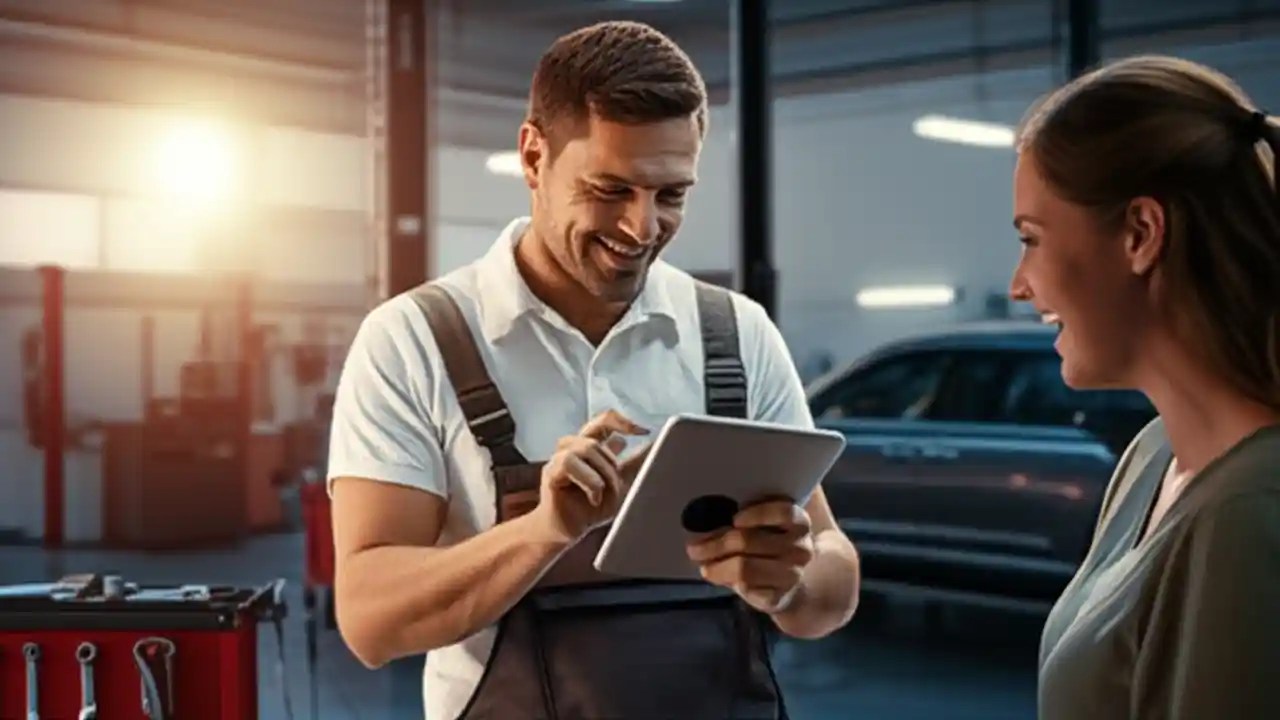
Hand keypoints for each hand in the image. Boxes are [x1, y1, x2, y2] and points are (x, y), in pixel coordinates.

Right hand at [532, 410, 650, 543]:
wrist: (568, 531)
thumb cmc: (590, 508)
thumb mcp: (622, 484)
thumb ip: (635, 463)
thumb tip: (654, 445)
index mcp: (590, 446)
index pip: (604, 420)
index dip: (622, 421)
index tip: (643, 432)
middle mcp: (573, 448)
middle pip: (597, 439)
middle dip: (612, 467)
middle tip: (615, 489)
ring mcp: (560, 457)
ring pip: (587, 448)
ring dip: (602, 475)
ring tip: (602, 495)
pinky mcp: (551, 471)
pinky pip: (570, 462)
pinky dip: (589, 481)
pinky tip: (593, 497)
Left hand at [686, 499, 815, 613]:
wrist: (794, 585)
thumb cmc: (773, 547)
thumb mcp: (770, 526)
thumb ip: (748, 519)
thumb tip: (707, 522)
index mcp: (799, 523)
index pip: (784, 512)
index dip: (757, 514)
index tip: (735, 519)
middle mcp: (801, 549)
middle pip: (750, 541)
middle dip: (716, 543)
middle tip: (694, 546)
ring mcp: (792, 576)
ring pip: (744, 567)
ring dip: (716, 565)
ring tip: (702, 563)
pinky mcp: (778, 599)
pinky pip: (745, 588)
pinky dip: (726, 580)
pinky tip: (716, 575)